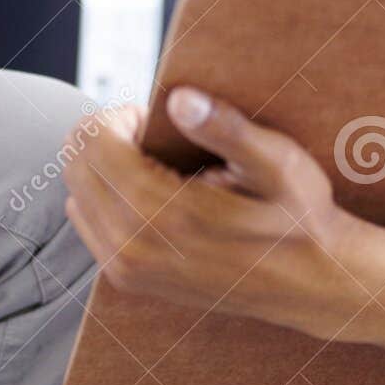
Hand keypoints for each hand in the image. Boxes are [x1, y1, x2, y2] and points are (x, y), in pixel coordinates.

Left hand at [62, 86, 362, 338]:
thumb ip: (226, 128)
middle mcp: (131, 246)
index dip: (122, 115)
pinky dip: (106, 194)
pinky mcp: (127, 280)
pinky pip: (87, 220)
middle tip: (158, 137)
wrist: (309, 284)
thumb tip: (178, 100)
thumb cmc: (298, 215)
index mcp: (162, 212)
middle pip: (75, 162)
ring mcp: (125, 268)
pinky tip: (152, 193)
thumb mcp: (277, 163)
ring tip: (159, 166)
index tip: (159, 119)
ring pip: (76, 190)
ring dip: (106, 165)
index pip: (93, 140)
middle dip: (109, 136)